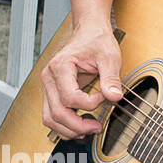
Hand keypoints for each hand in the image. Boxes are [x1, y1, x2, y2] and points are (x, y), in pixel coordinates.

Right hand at [40, 24, 123, 139]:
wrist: (89, 32)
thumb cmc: (96, 41)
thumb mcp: (109, 57)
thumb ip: (111, 78)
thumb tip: (114, 97)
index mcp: (60, 67)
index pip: (70, 97)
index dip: (90, 104)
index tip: (105, 97)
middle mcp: (49, 78)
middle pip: (57, 113)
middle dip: (78, 125)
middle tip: (97, 127)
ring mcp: (48, 87)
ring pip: (50, 119)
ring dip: (69, 130)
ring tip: (88, 130)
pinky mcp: (52, 93)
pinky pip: (52, 115)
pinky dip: (64, 126)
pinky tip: (80, 127)